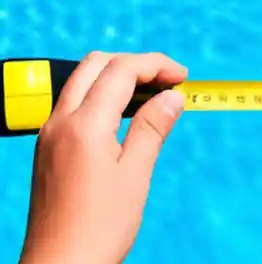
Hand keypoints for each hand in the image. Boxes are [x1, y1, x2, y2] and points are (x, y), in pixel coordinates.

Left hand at [20, 52, 187, 263]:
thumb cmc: (99, 228)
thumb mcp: (135, 175)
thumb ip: (153, 128)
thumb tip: (173, 96)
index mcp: (83, 126)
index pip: (120, 71)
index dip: (156, 65)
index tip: (184, 77)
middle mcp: (59, 123)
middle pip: (96, 64)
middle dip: (136, 64)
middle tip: (169, 81)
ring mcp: (49, 135)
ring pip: (82, 81)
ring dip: (118, 77)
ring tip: (153, 97)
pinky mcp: (48, 149)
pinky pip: (74, 104)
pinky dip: (102, 96)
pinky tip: (127, 118)